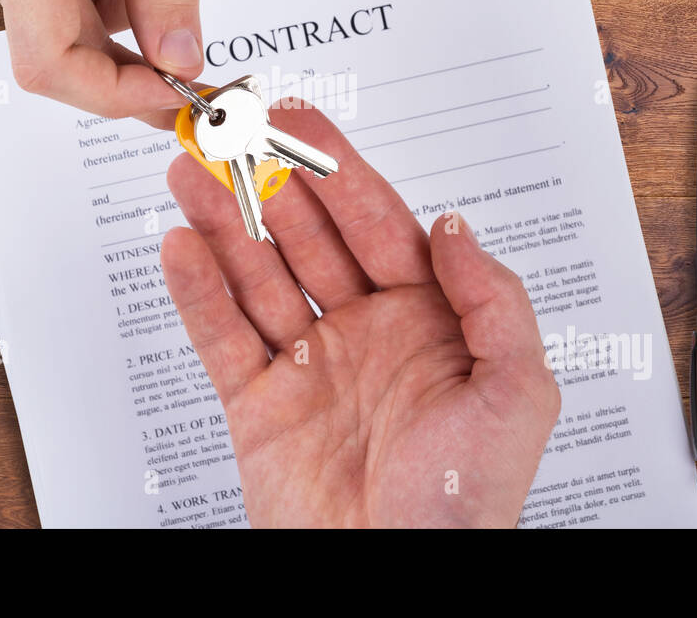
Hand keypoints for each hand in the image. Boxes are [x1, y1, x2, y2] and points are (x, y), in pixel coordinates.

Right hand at [161, 104, 560, 527]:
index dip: (337, 168)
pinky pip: (222, 338)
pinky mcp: (259, 406)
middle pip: (307, 237)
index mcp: (427, 318)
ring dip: (222, 221)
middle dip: (268, 182)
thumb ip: (493, 299)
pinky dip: (197, 292)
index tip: (300, 124)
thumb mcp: (516, 392)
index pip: (376, 223)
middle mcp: (364, 331)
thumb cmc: (467, 505)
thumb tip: (451, 227)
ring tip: (190, 173)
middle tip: (230, 133)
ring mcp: (308, 365)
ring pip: (257, 275)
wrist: (392, 580)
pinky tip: (181, 247)